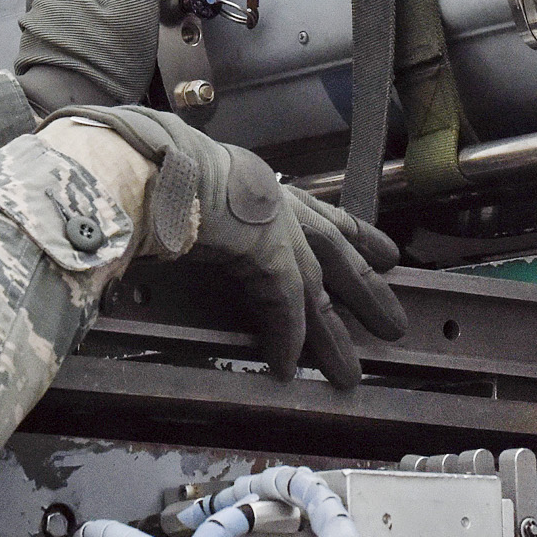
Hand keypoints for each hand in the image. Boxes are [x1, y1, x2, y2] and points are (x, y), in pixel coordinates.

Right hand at [51, 105, 407, 388]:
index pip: (319, 211)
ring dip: (332, 334)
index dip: (355, 233)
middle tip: (393, 320)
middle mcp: (274, 199)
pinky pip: (286, 303)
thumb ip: (198, 214)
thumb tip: (178, 233)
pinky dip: (286, 337)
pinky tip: (288, 366)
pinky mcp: (267, 249)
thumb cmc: (147, 169)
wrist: (143, 162)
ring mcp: (275, 223)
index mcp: (256, 180)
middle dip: (365, 287)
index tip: (385, 253)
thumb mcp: (185, 189)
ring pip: (318, 286)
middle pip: (335, 250)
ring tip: (349, 374)